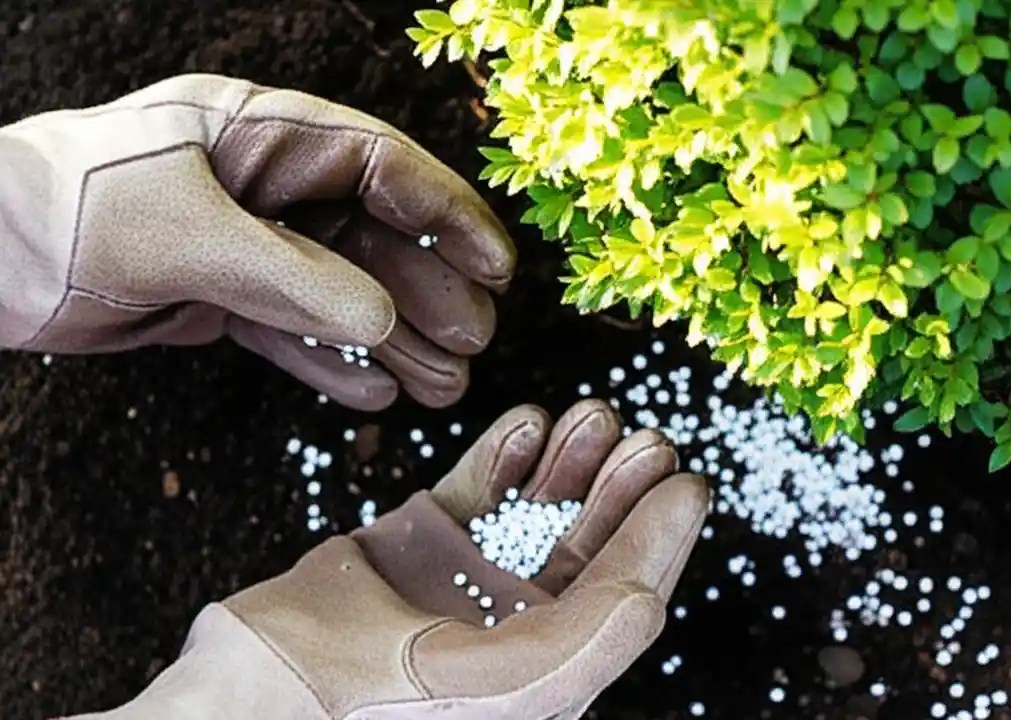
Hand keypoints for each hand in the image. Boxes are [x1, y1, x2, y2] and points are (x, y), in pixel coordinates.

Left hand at [0, 74, 514, 409]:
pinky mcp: (219, 296)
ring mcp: (245, 243)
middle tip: (474, 343)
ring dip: (393, 340)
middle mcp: (264, 185)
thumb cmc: (69, 213)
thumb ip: (292, 278)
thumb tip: (382, 319)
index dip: (445, 215)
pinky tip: (376, 393)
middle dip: (426, 292)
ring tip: (445, 386)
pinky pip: (294, 331)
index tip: (496, 267)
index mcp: (262, 135)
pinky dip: (333, 363)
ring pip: (340, 291)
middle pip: (372, 237)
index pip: (381, 167)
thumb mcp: (188, 236)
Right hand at [77, 400, 707, 718]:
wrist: (239, 699)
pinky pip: (473, 491)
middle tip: (648, 440)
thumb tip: (650, 598)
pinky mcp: (414, 544)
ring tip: (591, 418)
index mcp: (540, 678)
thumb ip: (576, 648)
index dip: (657, 545)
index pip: (618, 602)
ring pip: (536, 512)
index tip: (686, 486)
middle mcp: (510, 630)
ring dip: (568, 463)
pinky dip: (502, 455)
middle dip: (620, 492)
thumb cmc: (358, 710)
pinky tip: (528, 423)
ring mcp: (462, 583)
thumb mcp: (488, 690)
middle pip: (587, 551)